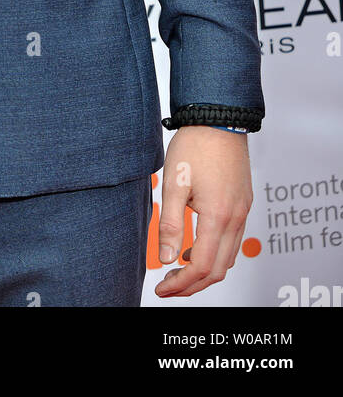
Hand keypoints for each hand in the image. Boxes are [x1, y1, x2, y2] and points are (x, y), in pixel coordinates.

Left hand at [155, 125, 252, 297]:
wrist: (219, 118)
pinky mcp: (243, 201)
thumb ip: (171, 225)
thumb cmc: (195, 145)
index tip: (163, 289)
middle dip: (194, 284)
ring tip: (179, 268)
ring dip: (206, 269)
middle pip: (220, 269)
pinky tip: (196, 245)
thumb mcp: (173, 184)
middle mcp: (236, 217)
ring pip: (229, 256)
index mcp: (219, 216)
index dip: (182, 284)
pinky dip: (216, 251)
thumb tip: (166, 258)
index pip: (204, 267)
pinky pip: (234, 238)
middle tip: (169, 285)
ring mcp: (243, 210)